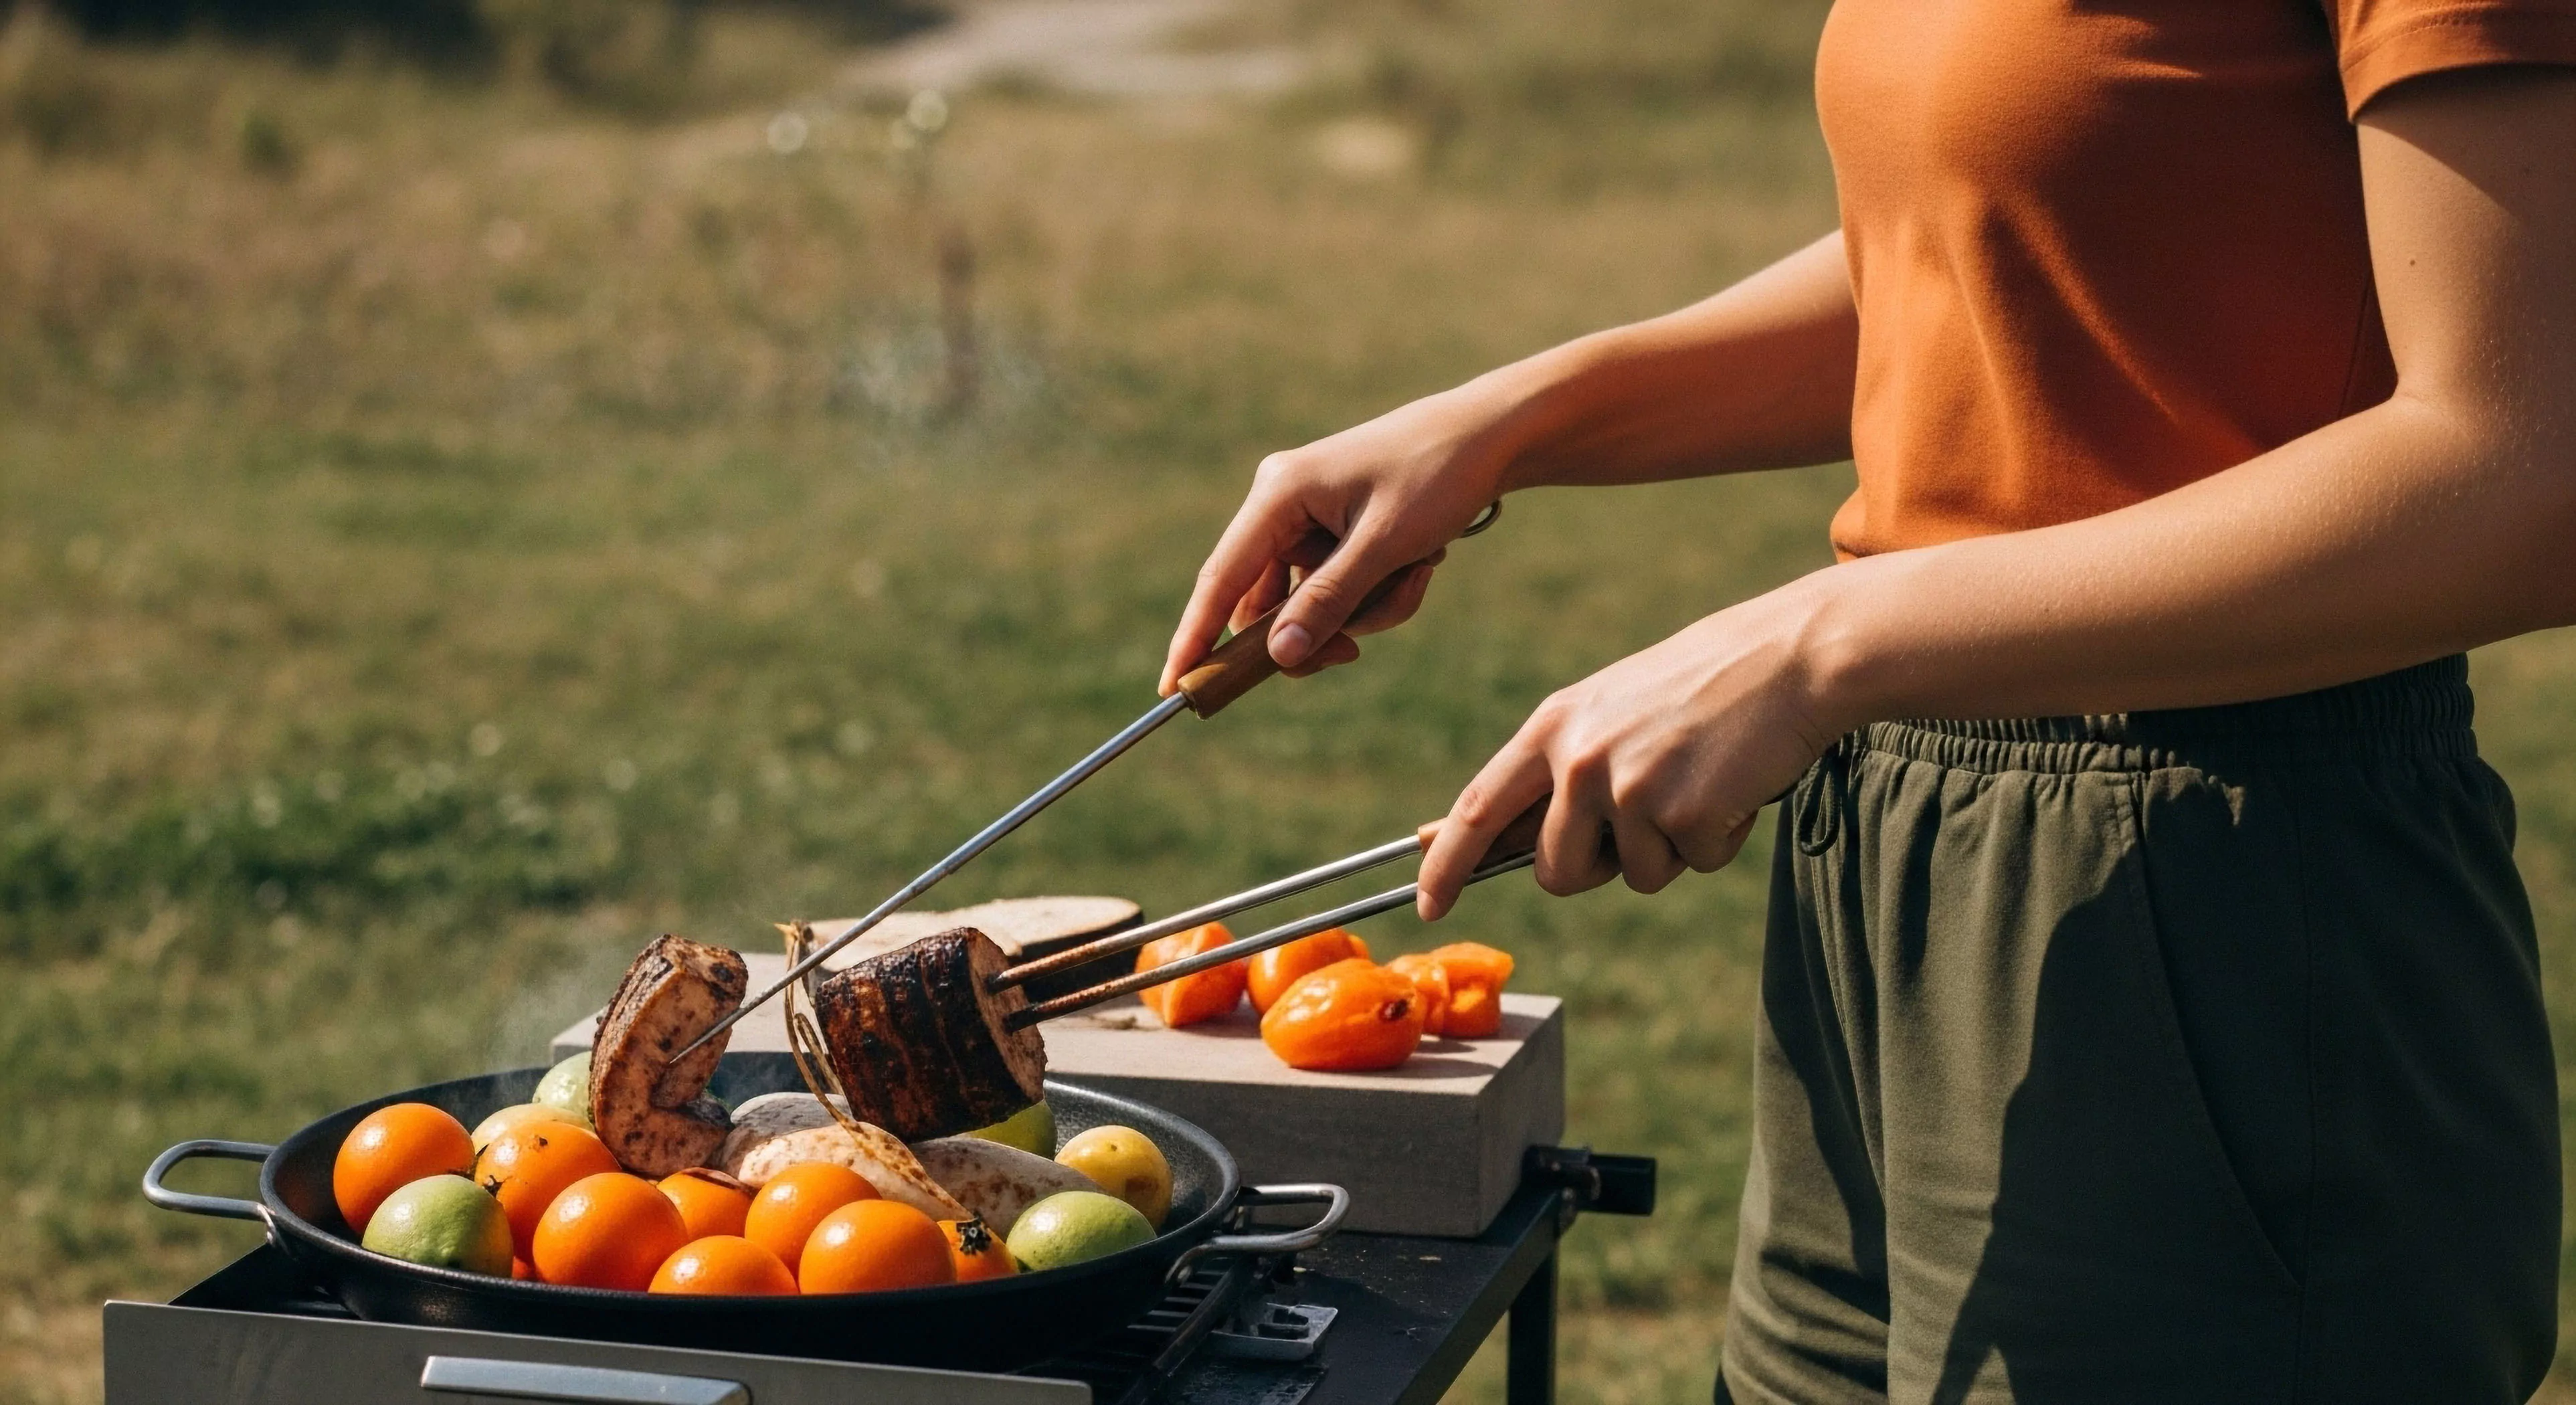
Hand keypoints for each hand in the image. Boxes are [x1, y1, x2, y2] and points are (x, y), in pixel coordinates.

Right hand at [1160, 384, 1520, 693]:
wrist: (1493, 436)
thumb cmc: (1437, 477)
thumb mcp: (1384, 546)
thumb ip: (1328, 602)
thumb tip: (1277, 657)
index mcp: (1278, 494)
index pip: (1220, 579)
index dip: (1195, 637)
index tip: (1173, 689)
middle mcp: (1282, 504)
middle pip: (1268, 604)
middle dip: (1319, 630)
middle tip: (1352, 654)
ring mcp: (1310, 519)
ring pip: (1312, 604)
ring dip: (1365, 611)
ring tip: (1417, 573)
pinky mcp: (1338, 531)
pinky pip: (1341, 589)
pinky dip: (1379, 595)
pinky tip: (1420, 564)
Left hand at [1416, 574, 1852, 916]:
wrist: (1789, 657)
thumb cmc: (1702, 687)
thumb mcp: (1610, 711)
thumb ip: (1559, 770)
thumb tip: (1501, 840)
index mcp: (1553, 727)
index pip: (1479, 808)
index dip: (1446, 864)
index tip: (1425, 903)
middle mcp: (1578, 758)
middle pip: (1556, 872)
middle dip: (1598, 865)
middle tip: (1649, 810)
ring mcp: (1627, 788)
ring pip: (1632, 876)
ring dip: (1669, 849)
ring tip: (1699, 781)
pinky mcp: (1679, 815)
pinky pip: (1692, 865)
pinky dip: (1718, 839)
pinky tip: (1733, 784)